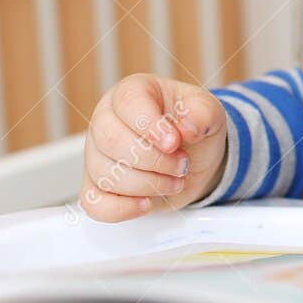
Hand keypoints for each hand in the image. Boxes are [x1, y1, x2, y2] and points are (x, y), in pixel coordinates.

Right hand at [78, 73, 226, 221]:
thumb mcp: (208, 111)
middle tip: (182, 164)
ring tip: (175, 180)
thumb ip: (202, 112)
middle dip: (154, 160)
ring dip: (149, 184)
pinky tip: (146, 203)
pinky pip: (95, 203)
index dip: (151, 126)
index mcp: (131, 93)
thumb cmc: (193, 127)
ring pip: (106, 174)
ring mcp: (97, 155)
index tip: (174, 142)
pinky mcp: (98, 186)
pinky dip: (122, 208)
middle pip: (112, 141)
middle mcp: (107, 120)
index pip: (128, 103)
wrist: (195, 157)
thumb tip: (187, 127)